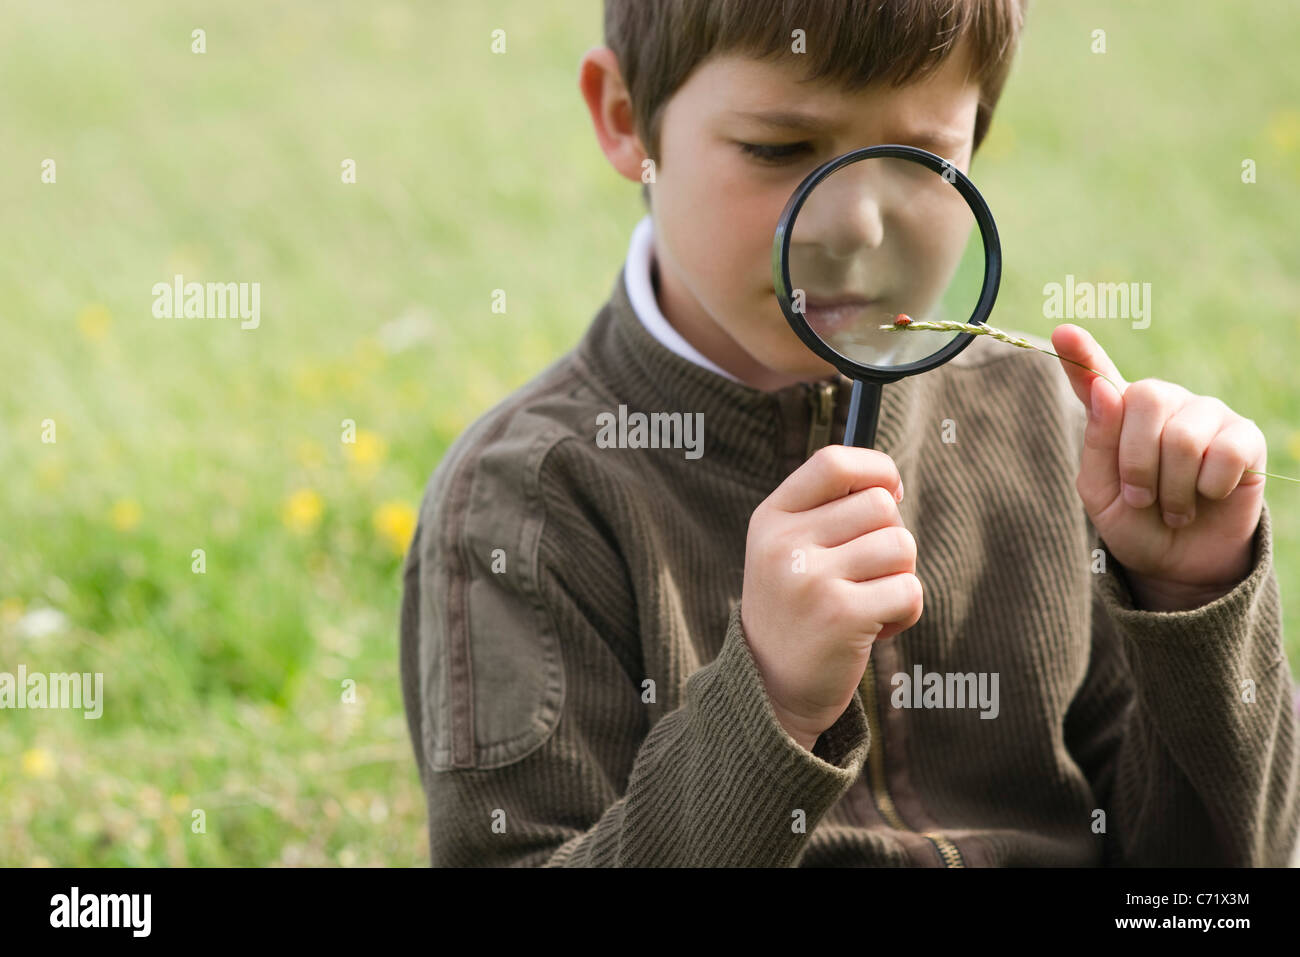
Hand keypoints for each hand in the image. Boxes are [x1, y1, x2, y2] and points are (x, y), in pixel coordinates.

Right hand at [741, 445, 921, 749]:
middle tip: (869, 574)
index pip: (833, 462)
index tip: (893, 490)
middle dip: (891, 538)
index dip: (876, 468)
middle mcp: (784, 544)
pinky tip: (875, 629)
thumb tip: (891, 481)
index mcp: (770, 519)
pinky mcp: (842, 616)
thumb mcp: (788, 551)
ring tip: (870, 603)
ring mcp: (811, 579)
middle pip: (881, 505)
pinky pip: (910, 590)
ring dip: (900, 577)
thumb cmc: (795, 613)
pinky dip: (906, 612)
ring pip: (901, 546)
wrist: (770, 692)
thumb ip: (827, 511)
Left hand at [1050, 324, 1265, 610]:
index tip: (1062, 333)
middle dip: (1137, 463)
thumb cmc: (1136, 522)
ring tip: (1174, 506)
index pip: (1096, 374)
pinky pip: (1224, 453)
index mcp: (1116, 413)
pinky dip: (1209, 489)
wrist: (1180, 562)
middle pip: (1147, 399)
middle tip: (1142, 498)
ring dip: (1172, 488)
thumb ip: (1098, 444)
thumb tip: (1105, 390)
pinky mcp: (1243, 436)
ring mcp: (1205, 414)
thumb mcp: (1100, 494)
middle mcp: (1162, 403)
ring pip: (1183, 436)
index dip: (1082, 354)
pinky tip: (1208, 496)